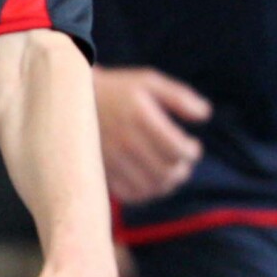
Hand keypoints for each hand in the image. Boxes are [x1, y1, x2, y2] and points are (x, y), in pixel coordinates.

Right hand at [94, 66, 210, 203]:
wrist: (72, 99)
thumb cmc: (118, 89)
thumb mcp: (149, 82)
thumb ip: (179, 97)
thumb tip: (204, 115)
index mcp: (139, 116)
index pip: (177, 149)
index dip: (192, 152)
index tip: (191, 146)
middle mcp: (124, 140)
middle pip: (166, 171)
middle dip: (182, 170)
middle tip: (181, 163)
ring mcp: (110, 158)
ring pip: (150, 186)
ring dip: (167, 184)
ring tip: (168, 173)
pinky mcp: (100, 170)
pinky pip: (129, 194)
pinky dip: (145, 193)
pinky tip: (149, 181)